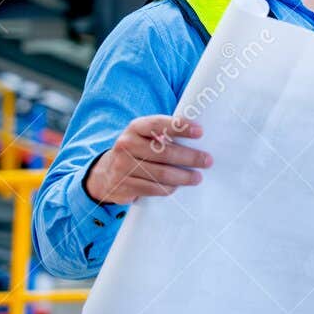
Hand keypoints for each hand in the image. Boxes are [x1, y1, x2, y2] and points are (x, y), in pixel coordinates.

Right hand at [83, 114, 211, 204]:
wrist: (106, 173)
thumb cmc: (137, 150)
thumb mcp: (145, 136)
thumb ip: (165, 134)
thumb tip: (198, 137)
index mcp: (135, 127)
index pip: (159, 124)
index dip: (181, 127)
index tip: (200, 132)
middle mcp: (126, 145)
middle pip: (165, 152)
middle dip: (190, 157)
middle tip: (207, 161)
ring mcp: (122, 166)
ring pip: (161, 174)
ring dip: (183, 177)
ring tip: (197, 178)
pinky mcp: (123, 186)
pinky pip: (152, 189)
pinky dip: (168, 188)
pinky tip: (177, 187)